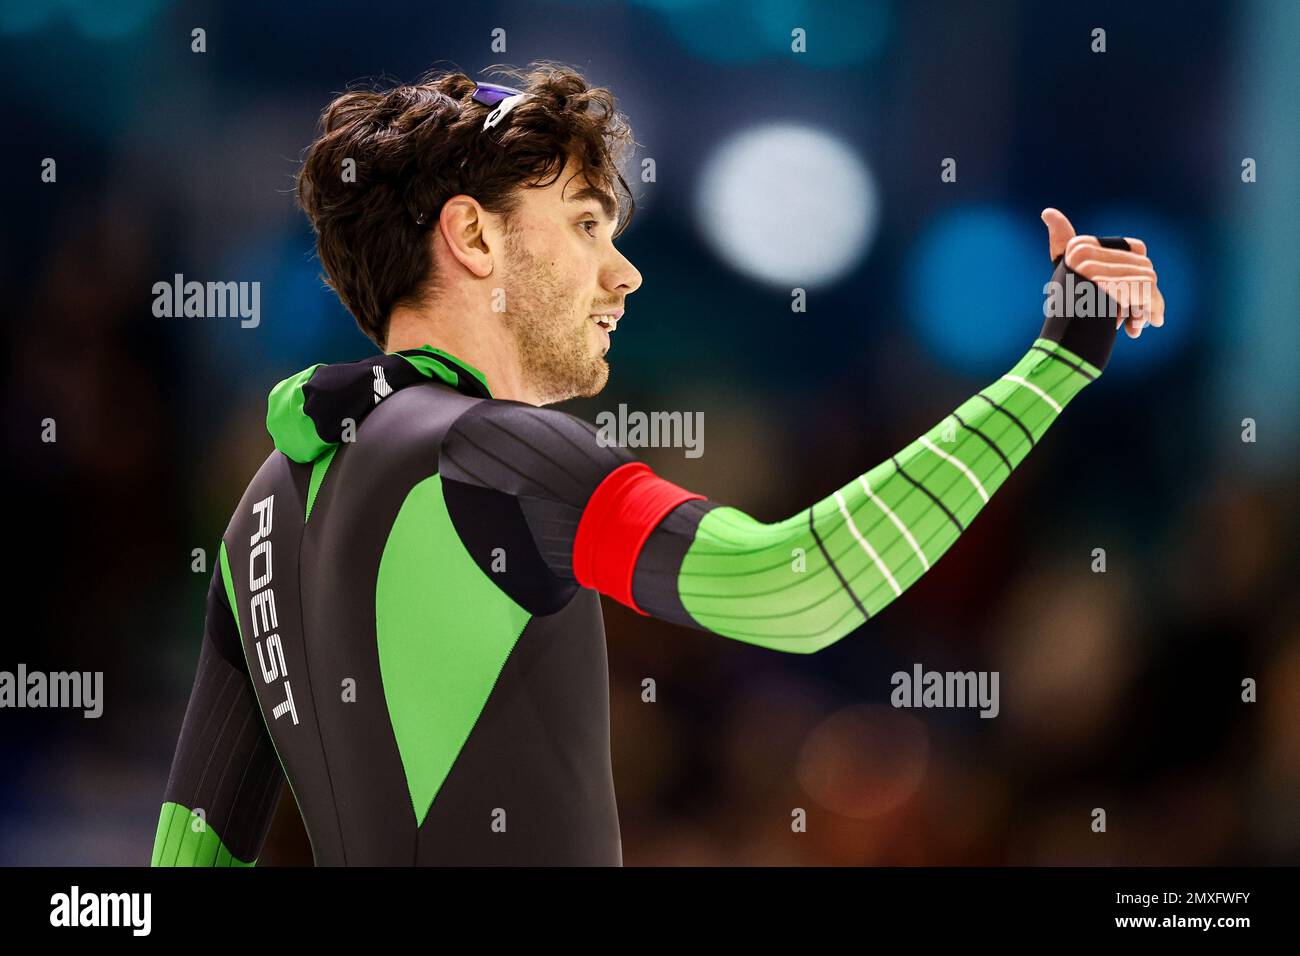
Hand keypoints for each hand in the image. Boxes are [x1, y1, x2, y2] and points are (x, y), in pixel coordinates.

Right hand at [1041, 207, 1165, 337]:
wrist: (1059, 352)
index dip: (1138, 273)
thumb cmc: (1070, 320)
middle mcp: (1083, 253)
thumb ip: (1070, 250)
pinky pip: (1145, 290)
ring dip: (1147, 307)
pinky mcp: (1104, 284)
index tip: (1127, 298)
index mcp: (1078, 247)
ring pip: (1148, 279)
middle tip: (1134, 324)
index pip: (1137, 247)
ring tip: (1134, 328)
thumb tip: (1047, 212)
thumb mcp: (1073, 281)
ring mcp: (1093, 268)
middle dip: (1144, 296)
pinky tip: (1136, 330)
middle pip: (1144, 266)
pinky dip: (1149, 309)